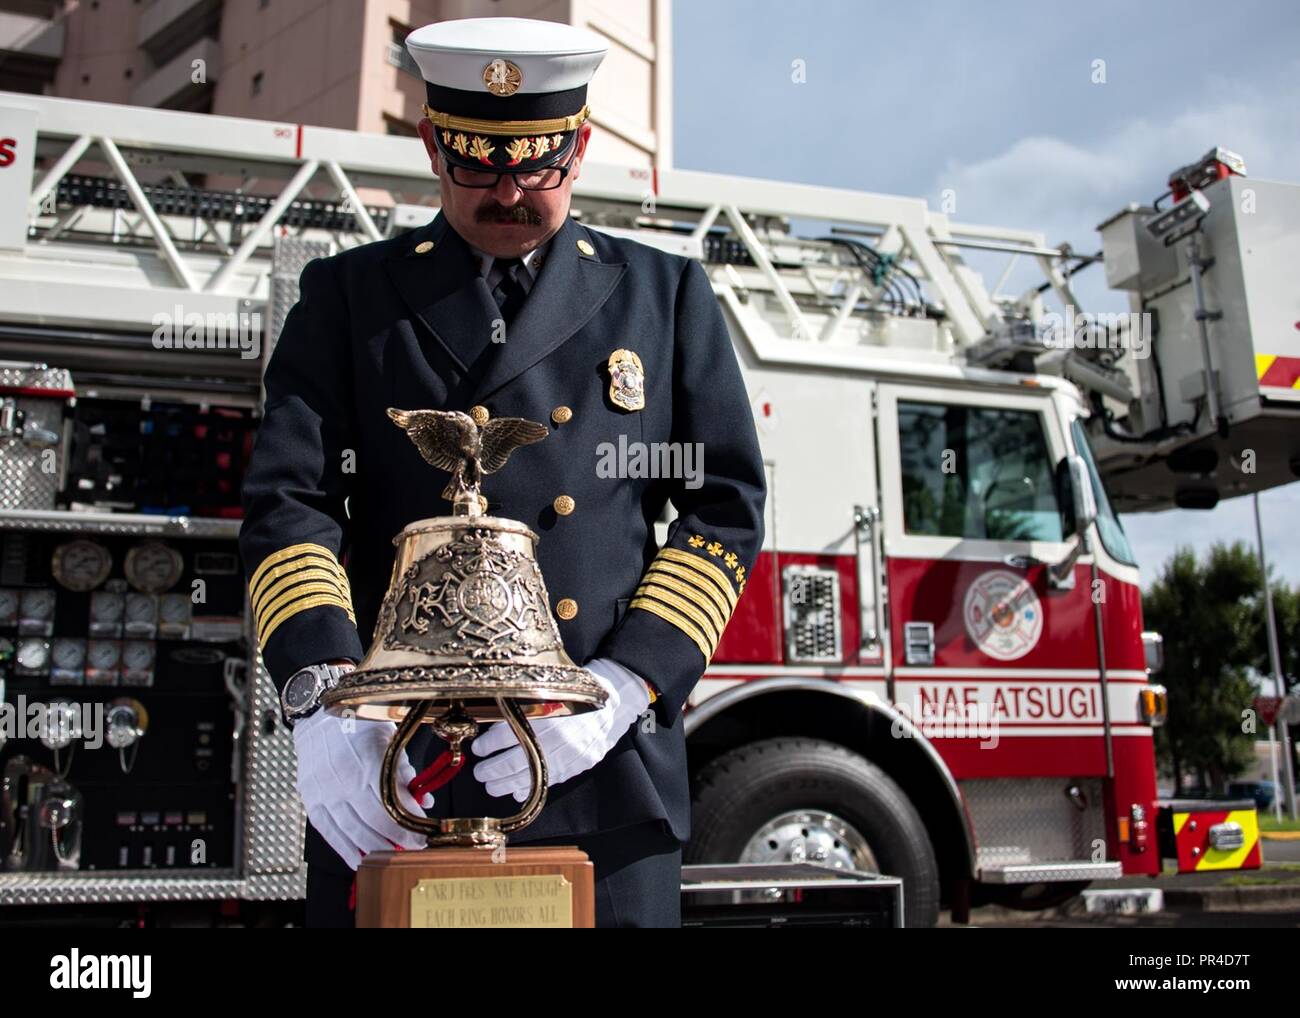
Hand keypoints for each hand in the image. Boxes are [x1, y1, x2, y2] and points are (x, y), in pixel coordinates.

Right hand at [293, 710, 432, 868]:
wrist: (317, 715)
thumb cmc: (358, 725)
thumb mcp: (389, 740)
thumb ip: (405, 772)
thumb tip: (424, 801)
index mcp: (369, 763)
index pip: (394, 803)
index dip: (411, 822)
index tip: (425, 832)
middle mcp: (346, 779)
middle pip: (376, 821)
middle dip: (399, 839)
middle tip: (414, 847)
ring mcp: (325, 790)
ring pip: (352, 830)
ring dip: (374, 848)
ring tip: (391, 855)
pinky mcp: (310, 797)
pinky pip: (328, 830)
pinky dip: (343, 848)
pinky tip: (357, 860)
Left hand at [470, 658, 651, 801]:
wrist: (610, 703)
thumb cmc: (573, 694)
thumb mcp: (548, 690)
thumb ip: (522, 703)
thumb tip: (490, 721)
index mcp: (550, 709)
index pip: (513, 730)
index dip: (491, 743)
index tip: (478, 748)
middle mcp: (563, 732)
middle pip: (521, 757)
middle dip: (495, 769)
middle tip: (480, 773)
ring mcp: (574, 750)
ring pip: (536, 773)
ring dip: (508, 783)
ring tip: (491, 786)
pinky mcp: (582, 762)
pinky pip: (553, 780)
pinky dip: (533, 788)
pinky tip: (518, 792)